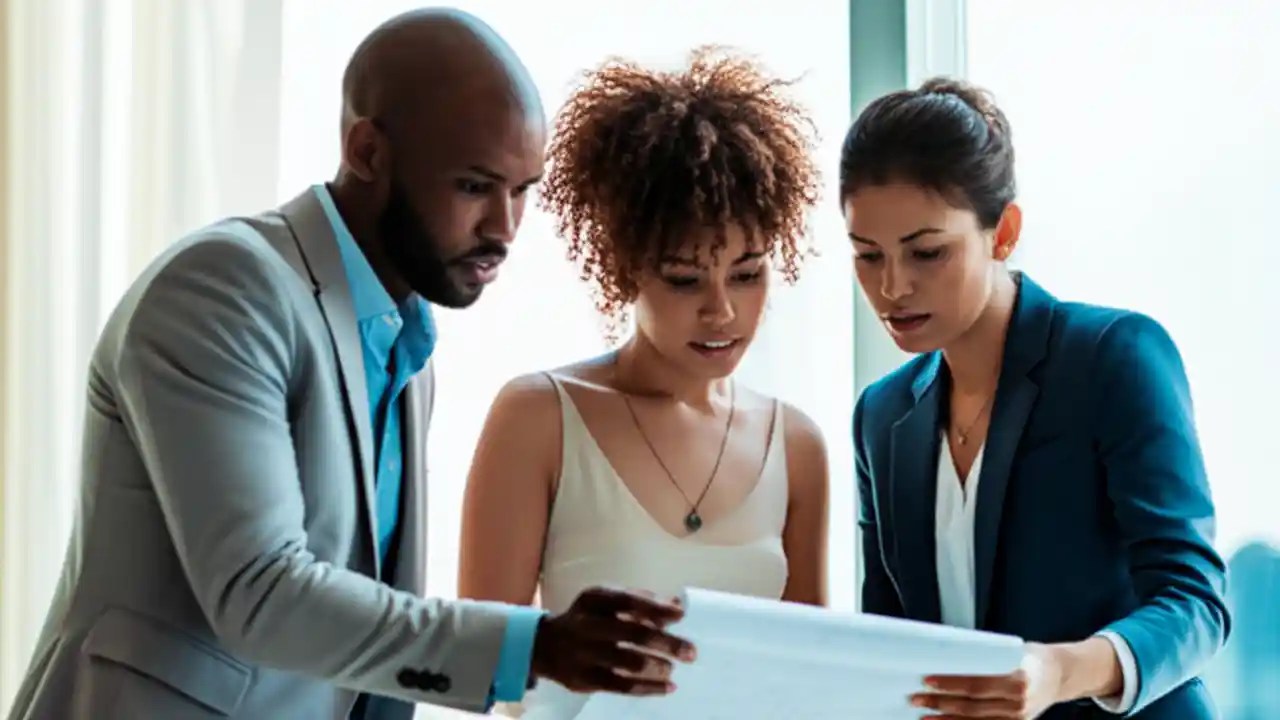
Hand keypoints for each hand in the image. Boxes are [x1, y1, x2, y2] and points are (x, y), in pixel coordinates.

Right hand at [530, 586, 695, 695]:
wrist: (546, 646)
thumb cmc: (588, 619)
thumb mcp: (606, 601)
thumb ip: (640, 602)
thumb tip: (676, 607)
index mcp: (593, 600)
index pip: (628, 600)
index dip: (657, 608)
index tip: (681, 615)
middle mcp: (586, 625)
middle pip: (632, 634)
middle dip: (666, 643)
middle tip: (690, 652)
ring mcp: (583, 654)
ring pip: (628, 662)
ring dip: (657, 666)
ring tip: (673, 669)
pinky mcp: (584, 680)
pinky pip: (622, 686)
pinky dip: (648, 688)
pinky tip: (668, 687)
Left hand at [910, 642, 1064, 718]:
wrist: (1061, 675)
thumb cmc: (1030, 657)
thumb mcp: (1012, 650)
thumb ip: (986, 657)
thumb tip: (947, 656)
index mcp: (1019, 677)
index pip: (977, 683)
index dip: (950, 684)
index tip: (927, 680)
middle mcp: (1019, 701)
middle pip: (972, 705)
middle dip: (940, 703)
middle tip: (916, 698)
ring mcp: (1019, 718)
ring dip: (946, 719)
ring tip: (923, 715)